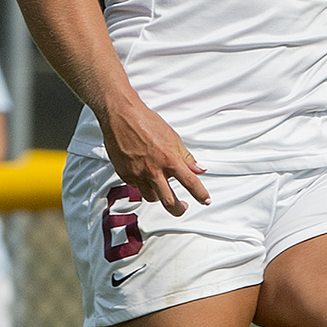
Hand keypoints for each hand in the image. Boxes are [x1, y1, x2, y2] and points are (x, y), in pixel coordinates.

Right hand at [98, 96, 208, 216]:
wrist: (121, 116)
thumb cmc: (146, 122)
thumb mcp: (173, 138)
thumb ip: (186, 157)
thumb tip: (200, 169)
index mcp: (169, 160)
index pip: (191, 182)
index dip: (201, 195)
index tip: (205, 200)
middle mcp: (154, 170)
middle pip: (169, 202)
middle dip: (179, 210)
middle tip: (183, 208)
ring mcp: (138, 174)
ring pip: (152, 197)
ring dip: (159, 197)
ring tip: (162, 189)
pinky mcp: (125, 175)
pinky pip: (137, 187)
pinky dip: (144, 185)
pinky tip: (145, 177)